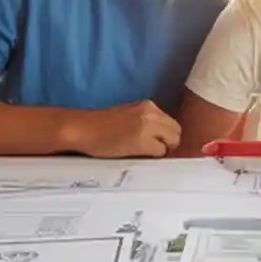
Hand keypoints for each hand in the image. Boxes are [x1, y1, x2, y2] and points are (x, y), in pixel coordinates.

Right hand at [65, 101, 181, 157]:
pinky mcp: (143, 141)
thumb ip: (147, 121)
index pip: (170, 122)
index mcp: (149, 105)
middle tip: (152, 149)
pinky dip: (153, 155)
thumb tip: (161, 135)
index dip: (165, 134)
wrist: (84, 129)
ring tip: (144, 151)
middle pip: (176, 131)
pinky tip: (138, 154)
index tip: (156, 141)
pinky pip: (160, 151)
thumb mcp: (129, 115)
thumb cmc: (102, 126)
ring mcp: (149, 126)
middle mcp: (152, 113)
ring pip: (172, 141)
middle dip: (168, 142)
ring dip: (162, 148)